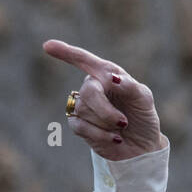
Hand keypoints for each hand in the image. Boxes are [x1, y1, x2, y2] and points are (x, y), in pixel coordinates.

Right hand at [43, 39, 164, 160]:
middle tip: (123, 122)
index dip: (66, 53)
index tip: (47, 46)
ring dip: (106, 122)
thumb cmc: (143, 117)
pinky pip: (80, 126)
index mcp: (107, 74)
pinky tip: (114, 138)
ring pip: (84, 110)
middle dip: (105, 109)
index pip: (84, 61)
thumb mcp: (143, 98)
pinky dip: (99, 134)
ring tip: (121, 128)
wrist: (141, 145)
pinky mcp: (80, 126)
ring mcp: (84, 107)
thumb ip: (129, 86)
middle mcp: (93, 87)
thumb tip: (110, 78)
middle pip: (88, 92)